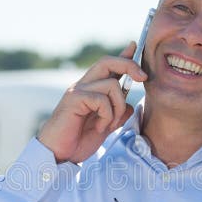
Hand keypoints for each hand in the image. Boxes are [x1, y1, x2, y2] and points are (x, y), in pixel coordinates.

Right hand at [37, 42, 146, 163]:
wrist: (58, 154)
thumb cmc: (78, 141)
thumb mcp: (105, 127)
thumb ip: (117, 115)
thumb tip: (130, 105)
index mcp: (91, 90)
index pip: (108, 67)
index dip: (123, 55)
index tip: (134, 46)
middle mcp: (83, 86)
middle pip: (108, 62)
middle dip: (129, 65)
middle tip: (142, 77)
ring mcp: (77, 91)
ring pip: (111, 85)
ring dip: (118, 107)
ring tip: (109, 124)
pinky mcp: (74, 99)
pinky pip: (101, 100)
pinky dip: (107, 116)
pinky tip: (100, 127)